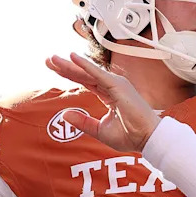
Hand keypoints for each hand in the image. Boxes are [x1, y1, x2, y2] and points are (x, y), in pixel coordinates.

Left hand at [45, 52, 160, 152]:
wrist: (146, 139)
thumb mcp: (100, 130)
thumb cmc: (130, 135)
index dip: (69, 74)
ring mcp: (116, 84)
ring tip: (53, 58)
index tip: (53, 68)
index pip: (85, 81)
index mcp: (109, 94)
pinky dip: (85, 65)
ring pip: (88, 72)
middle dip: (65, 66)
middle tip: (49, 59)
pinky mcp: (119, 86)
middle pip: (84, 74)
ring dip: (70, 65)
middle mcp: (112, 86)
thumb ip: (83, 121)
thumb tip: (64, 115)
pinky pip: (98, 74)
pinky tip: (72, 57)